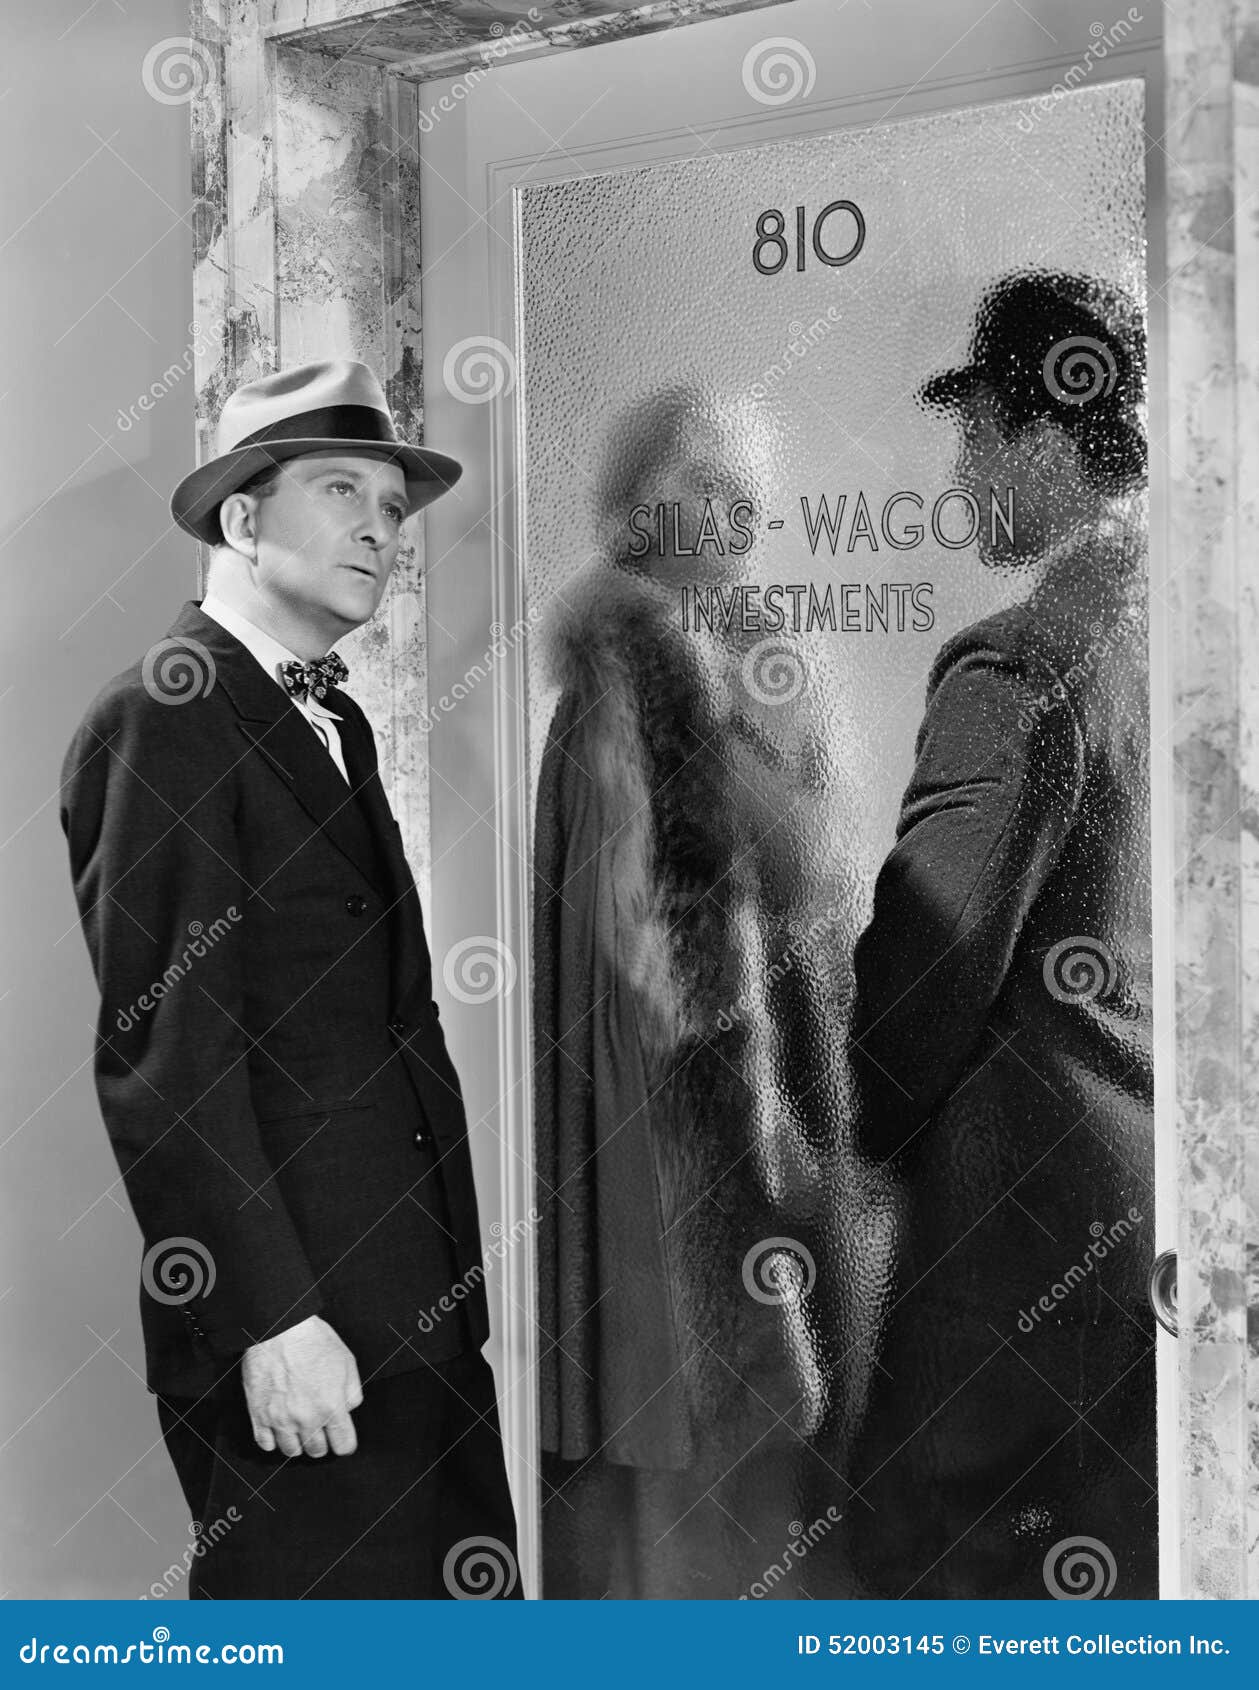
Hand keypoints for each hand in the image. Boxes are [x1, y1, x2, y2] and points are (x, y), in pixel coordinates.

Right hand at [241, 1315, 362, 1457]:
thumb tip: (348, 1410)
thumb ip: (352, 1393)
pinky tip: (279, 1427)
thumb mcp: (347, 1361)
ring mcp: (280, 1419)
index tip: (342, 1438)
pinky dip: (273, 1440)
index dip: (344, 1442)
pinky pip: (266, 1444)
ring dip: (298, 1442)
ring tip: (300, 1427)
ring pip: (292, 1451)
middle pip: (317, 1451)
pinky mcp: (258, 1415)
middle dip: (322, 1441)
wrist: (279, 1328)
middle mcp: (306, 1419)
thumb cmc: (313, 1340)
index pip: (343, 1446)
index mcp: (331, 1407)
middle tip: (321, 1427)